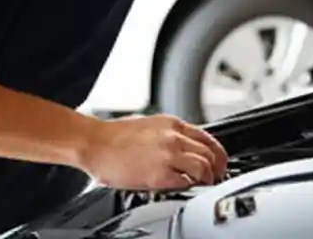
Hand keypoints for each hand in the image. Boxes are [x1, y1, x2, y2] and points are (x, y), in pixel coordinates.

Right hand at [77, 114, 228, 190]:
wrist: (94, 143)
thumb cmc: (113, 137)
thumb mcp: (149, 125)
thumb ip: (169, 134)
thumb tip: (182, 146)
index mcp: (172, 124)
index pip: (208, 139)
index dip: (218, 154)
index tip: (218, 163)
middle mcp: (173, 137)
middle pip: (211, 154)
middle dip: (216, 168)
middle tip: (214, 177)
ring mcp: (168, 154)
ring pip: (204, 167)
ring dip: (206, 178)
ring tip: (201, 184)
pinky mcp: (160, 173)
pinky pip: (187, 182)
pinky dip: (190, 186)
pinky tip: (184, 188)